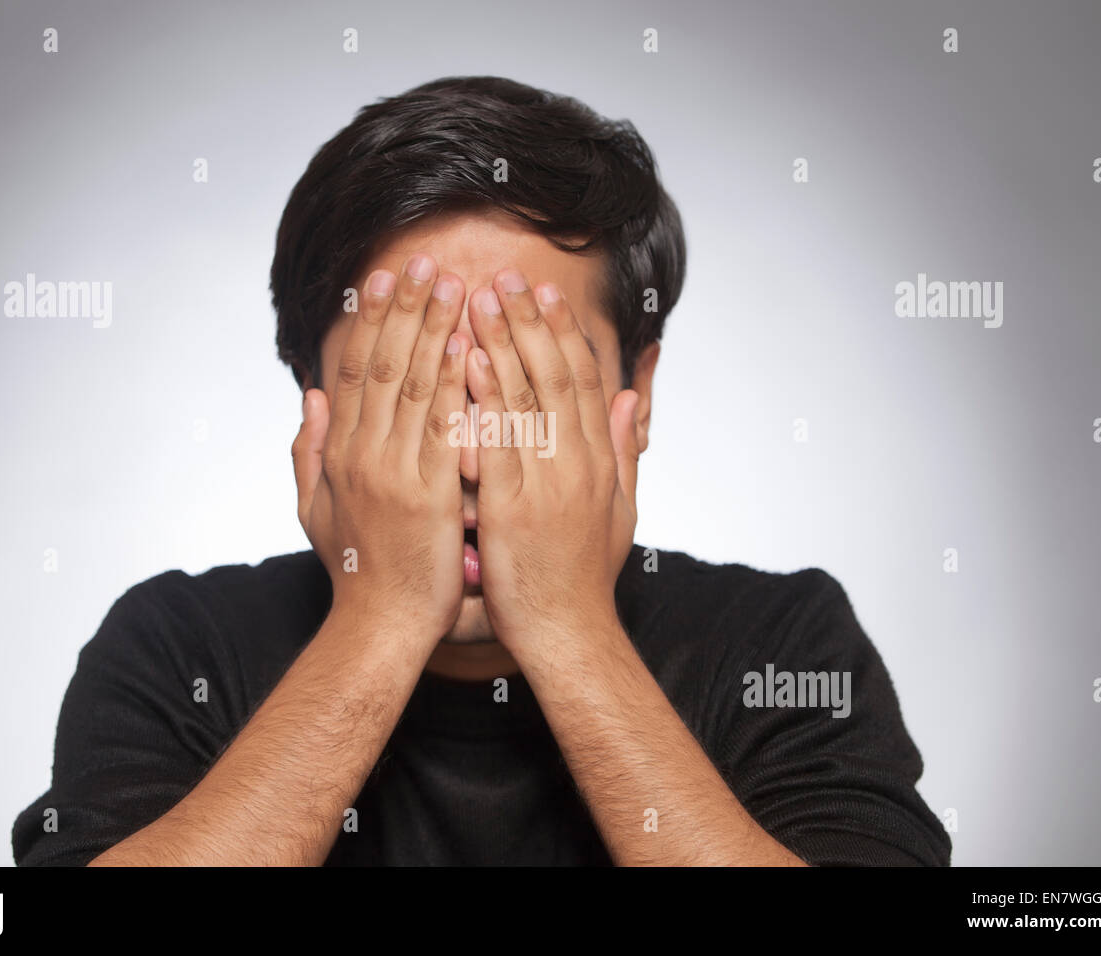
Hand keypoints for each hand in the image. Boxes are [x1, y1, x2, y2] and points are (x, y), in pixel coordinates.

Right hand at [292, 253, 470, 638]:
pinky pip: (442, 425)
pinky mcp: (428, 493)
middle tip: (423, 262)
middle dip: (405, 310)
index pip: (354, 372)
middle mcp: (362, 454)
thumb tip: (310, 398)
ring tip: (451, 284)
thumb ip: (308, 451)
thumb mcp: (315, 509)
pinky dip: (452, 382)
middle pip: (382, 365)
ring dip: (432, 329)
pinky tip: (466, 345)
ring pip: (412, 385)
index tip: (385, 280)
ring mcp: (393, 472)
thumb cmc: (357, 571)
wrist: (380, 625)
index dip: (370, 322)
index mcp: (340, 454)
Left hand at [464, 268, 639, 650]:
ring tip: (481, 299)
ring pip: (527, 400)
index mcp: (599, 460)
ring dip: (504, 344)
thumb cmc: (585, 575)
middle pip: (557, 377)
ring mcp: (548, 485)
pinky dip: (483, 400)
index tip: (545, 294)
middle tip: (508, 277)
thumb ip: (625, 449)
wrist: (569, 633)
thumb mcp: (621, 507)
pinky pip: (497, 444)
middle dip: (531, 322)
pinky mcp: (514, 509)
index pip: (584, 382)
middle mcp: (578, 464)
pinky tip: (466, 363)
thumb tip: (634, 397)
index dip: (564, 333)